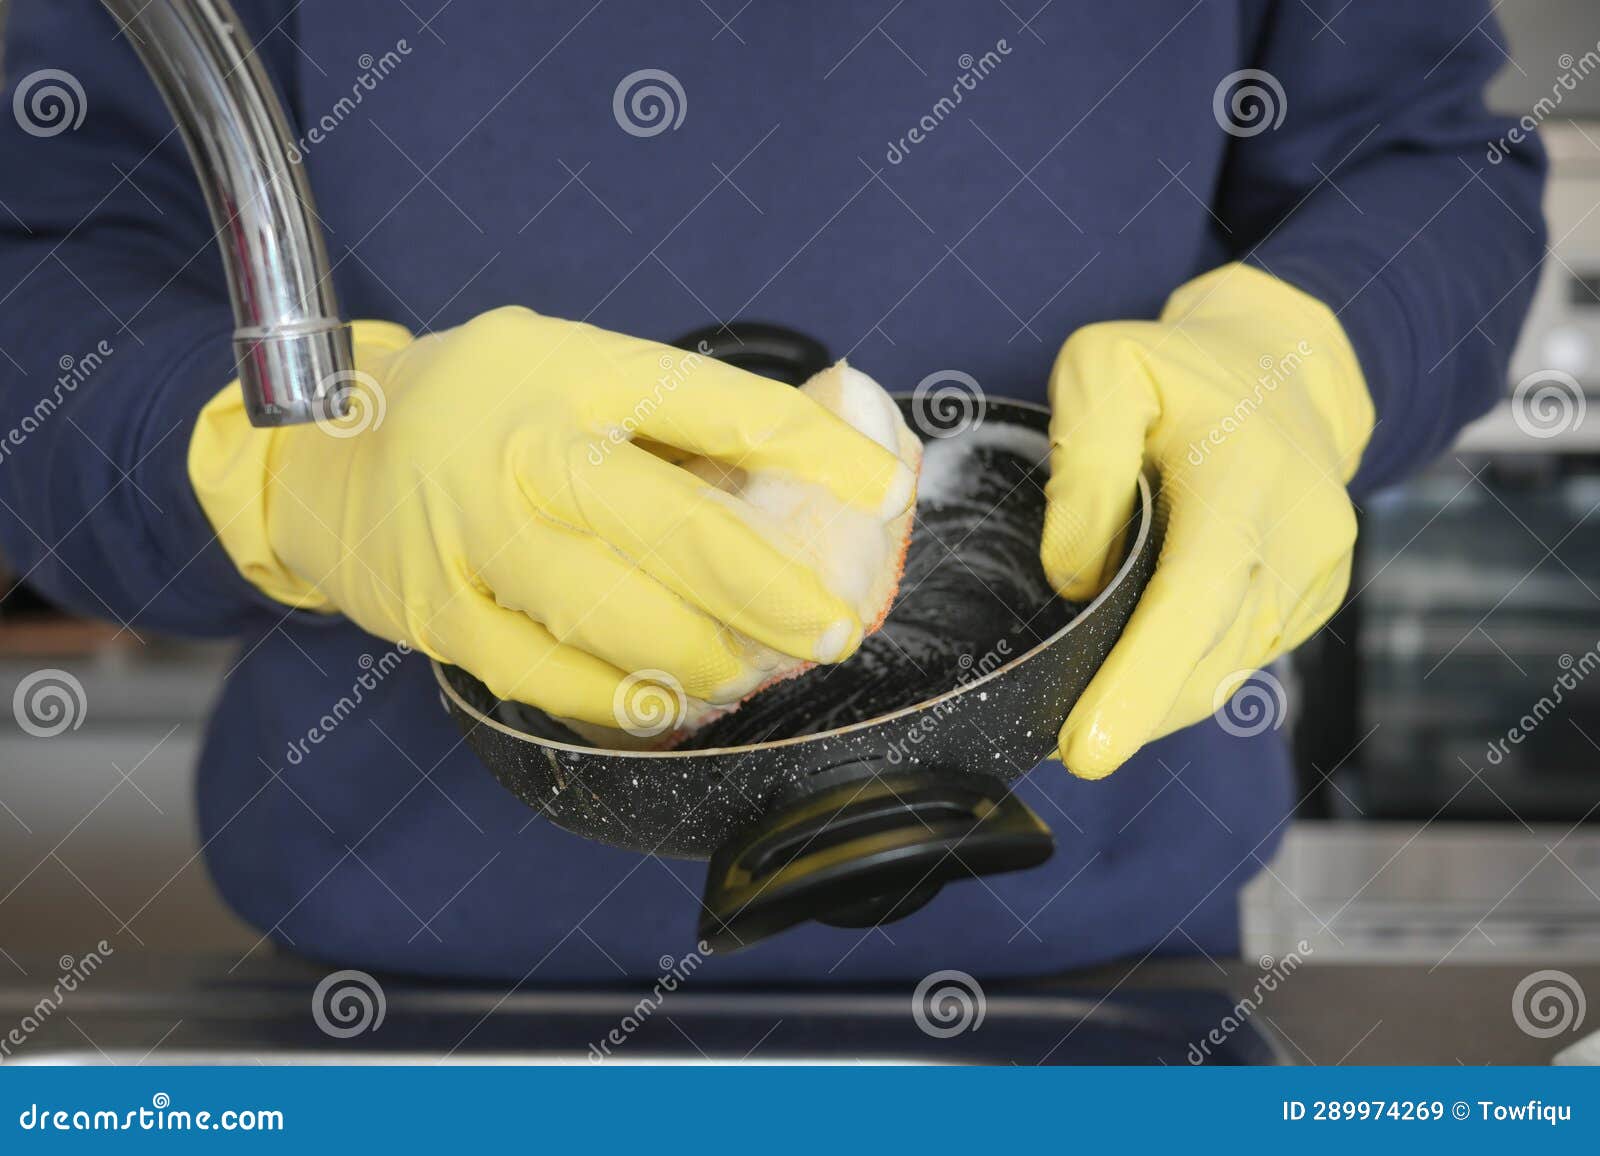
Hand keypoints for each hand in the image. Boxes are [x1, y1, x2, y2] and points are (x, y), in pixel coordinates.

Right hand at [189, 307, 913, 726]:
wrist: (323, 450)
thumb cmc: (483, 408)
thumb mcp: (576, 367)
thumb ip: (681, 413)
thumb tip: (827, 453)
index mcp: (577, 369)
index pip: (721, 403)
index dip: (817, 452)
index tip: (888, 490)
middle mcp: (526, 448)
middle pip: (676, 528)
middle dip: (774, 591)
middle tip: (832, 629)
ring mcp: (475, 537)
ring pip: (616, 618)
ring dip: (707, 658)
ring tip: (754, 671)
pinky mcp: (441, 615)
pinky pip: (553, 678)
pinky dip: (627, 699)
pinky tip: (673, 702)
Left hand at [1041, 264, 1374, 778]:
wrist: (1284, 366)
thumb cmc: (1179, 370)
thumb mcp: (1105, 368)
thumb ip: (1084, 463)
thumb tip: (1075, 576)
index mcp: (1247, 475)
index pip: (1195, 595)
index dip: (1141, 680)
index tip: (1088, 749)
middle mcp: (1299, 532)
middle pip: (1211, 655)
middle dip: (1136, 713)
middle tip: (1066, 744)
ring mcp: (1318, 573)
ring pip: (1225, 670)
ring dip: (1158, 698)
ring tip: (1094, 702)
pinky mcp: (1315, 599)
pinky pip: (1240, 660)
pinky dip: (1187, 677)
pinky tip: (1143, 670)